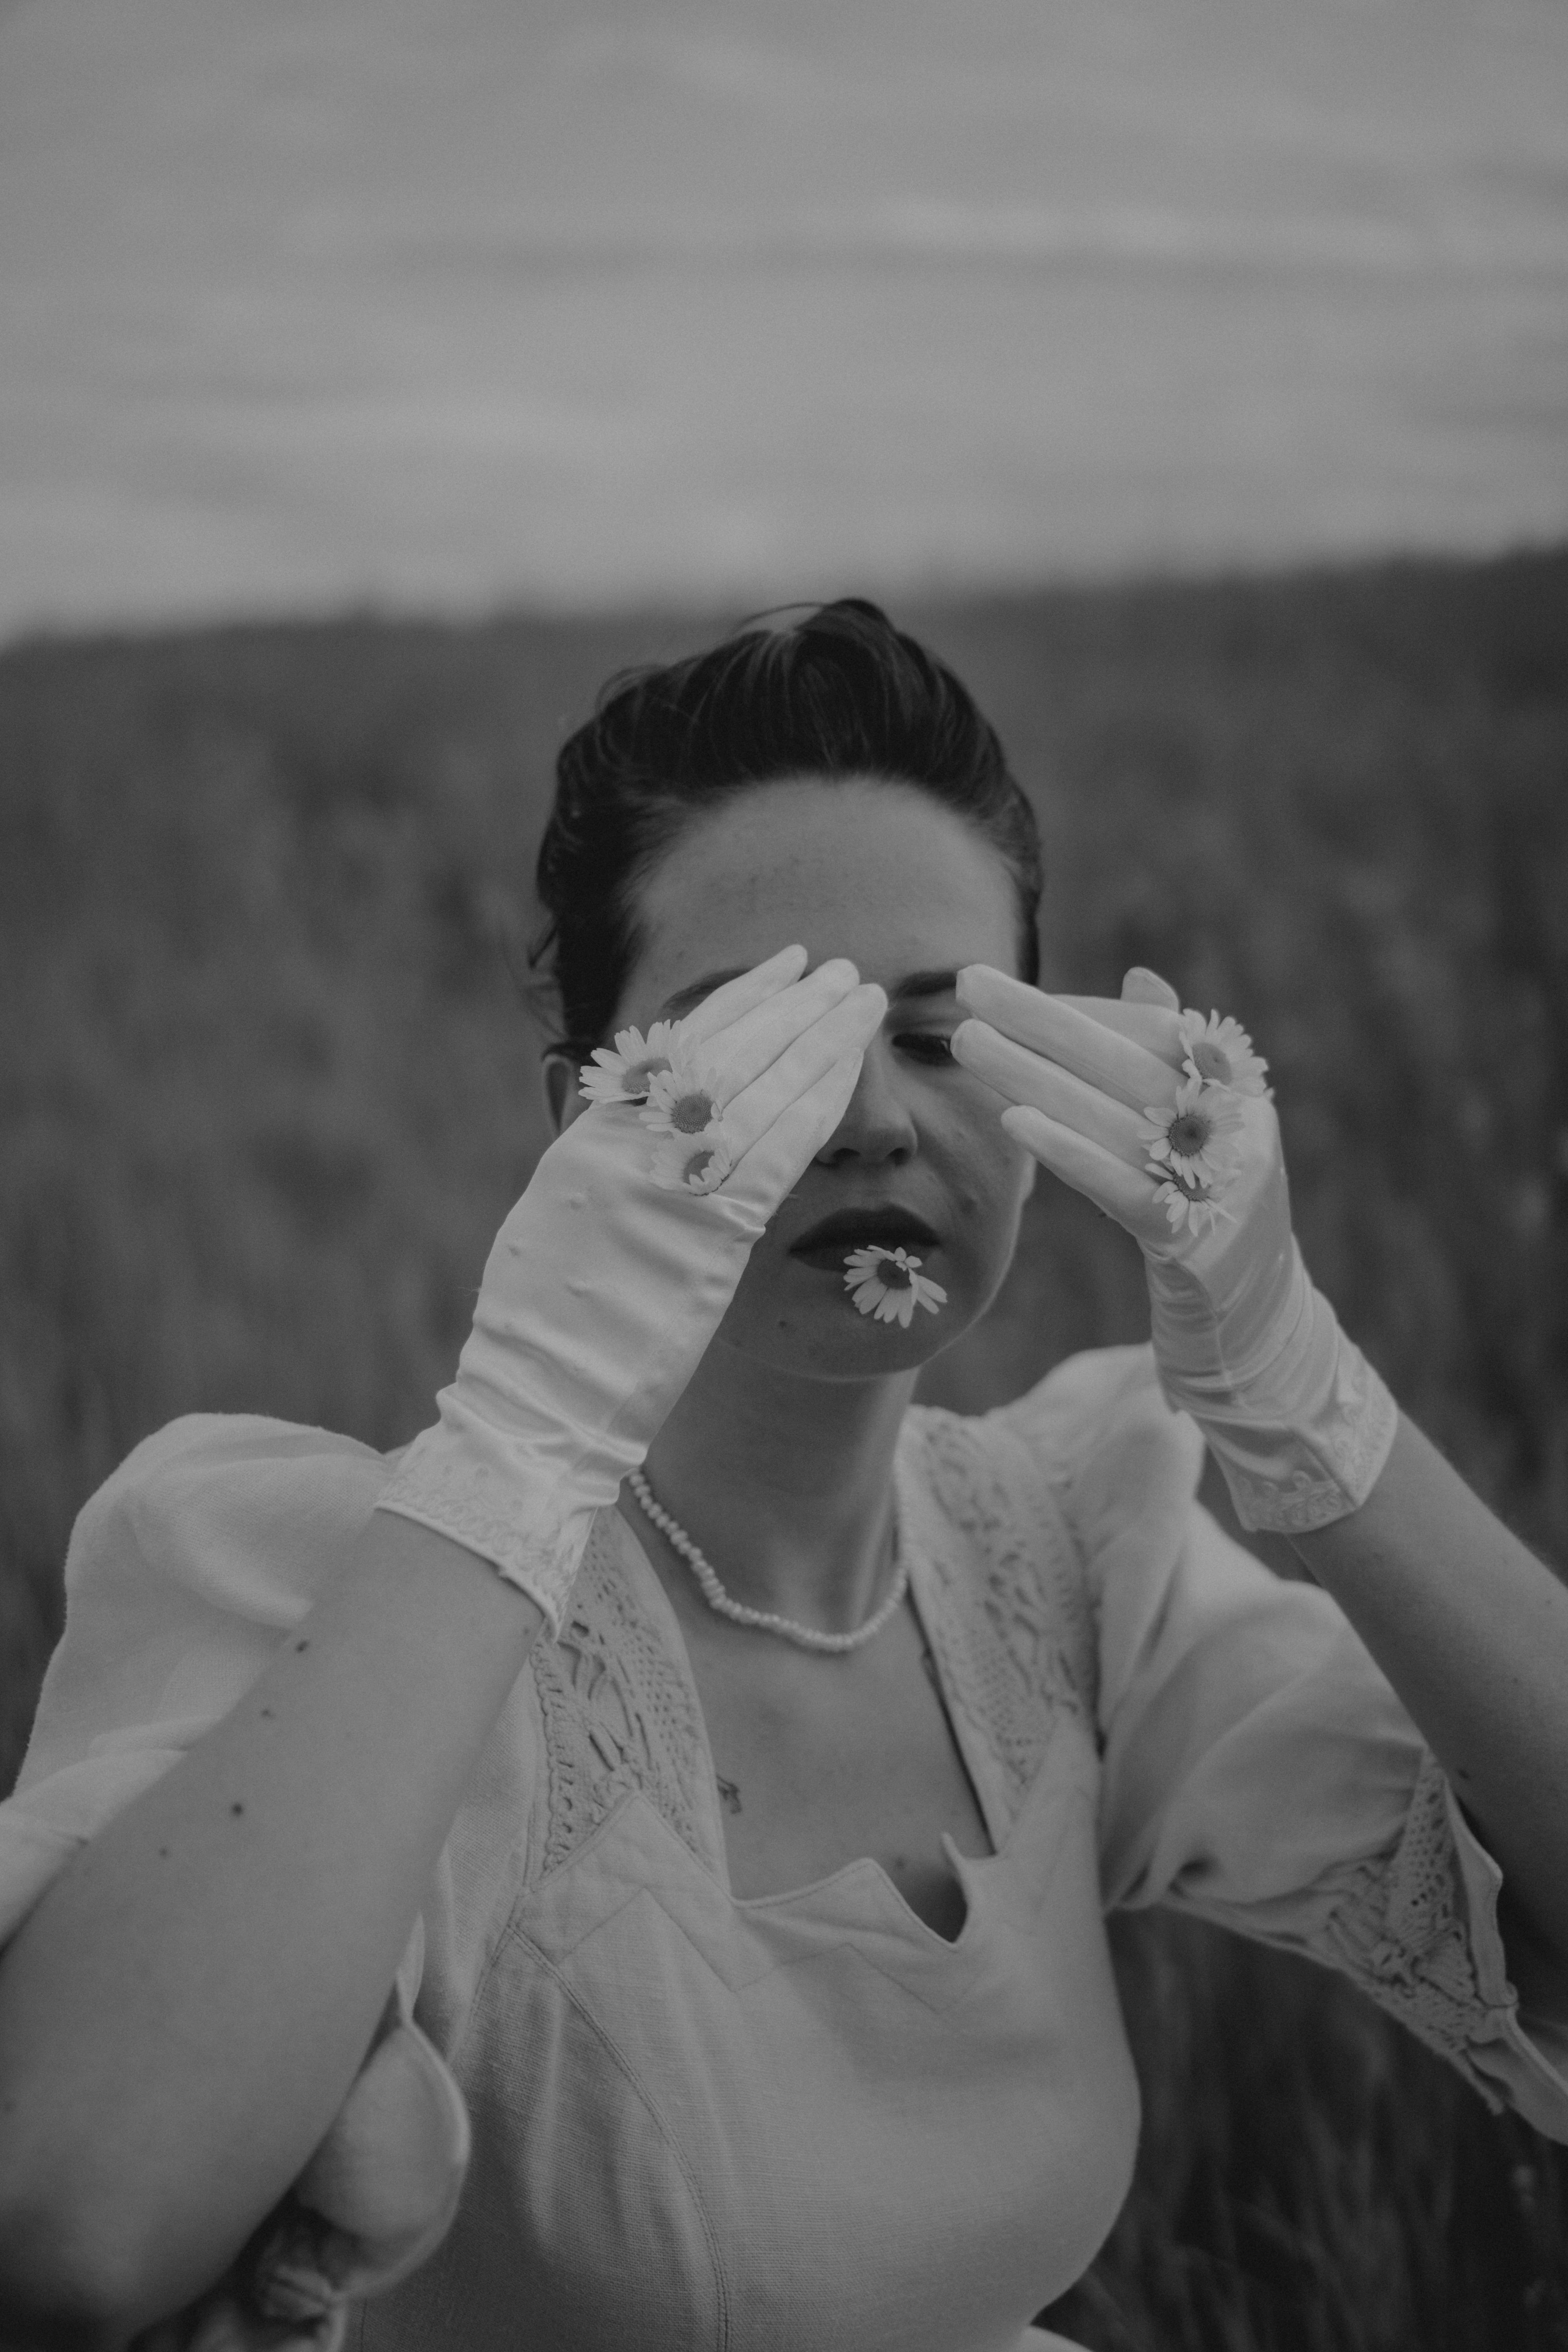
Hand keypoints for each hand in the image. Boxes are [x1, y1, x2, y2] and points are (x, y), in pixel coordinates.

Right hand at [378, 946, 886, 1628]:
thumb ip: (598, 1152)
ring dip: (816, 1038)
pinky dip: (814, 1104)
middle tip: (840, 969)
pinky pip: (775, 1154)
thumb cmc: (543, 1325)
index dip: (735, 1000)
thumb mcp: (557, 1216)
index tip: (781, 969)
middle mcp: (629, 1148)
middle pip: (726, 1052)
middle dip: (789, 1005)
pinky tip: (849, 1071)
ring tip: (860, 998)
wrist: (536, 1397)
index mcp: (590, 1140)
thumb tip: (606, 1096)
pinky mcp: (709, 1239)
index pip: (675, 1046)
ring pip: (759, 1088)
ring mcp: (669, 1188)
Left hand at [951, 963, 1396, 1533]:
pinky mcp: (1187, 1236)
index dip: (1079, 1007)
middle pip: (1126, 1060)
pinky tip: (1012, 1120)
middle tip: (968, 983)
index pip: (1153, 1029)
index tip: (1009, 993)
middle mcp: (1234, 1124)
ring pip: (1111, 1116)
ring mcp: (1215, 1181)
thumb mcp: (1202, 1126)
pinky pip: (1119, 1186)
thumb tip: (1140, 975)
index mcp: (1237, 1088)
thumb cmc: (1212, 1206)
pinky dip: (1067, 1150)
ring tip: (964, 1043)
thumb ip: (1172, 1051)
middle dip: (1044, 1019)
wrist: (1259, 1316)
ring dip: (1032, 1074)